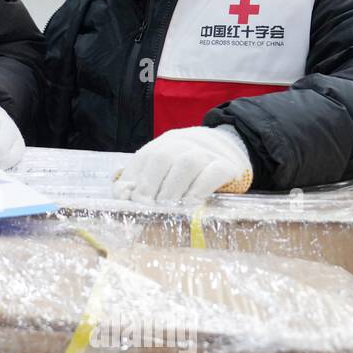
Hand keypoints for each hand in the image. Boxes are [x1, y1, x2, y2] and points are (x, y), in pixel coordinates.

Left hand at [112, 125, 251, 203]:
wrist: (230, 147)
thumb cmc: (187, 169)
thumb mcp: (163, 170)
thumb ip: (141, 181)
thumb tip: (122, 196)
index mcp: (162, 144)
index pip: (143, 158)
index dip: (133, 180)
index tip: (131, 201)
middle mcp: (182, 144)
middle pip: (162, 158)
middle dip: (151, 186)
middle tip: (148, 208)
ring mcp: (206, 153)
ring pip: (187, 163)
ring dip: (173, 189)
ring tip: (168, 208)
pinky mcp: (227, 165)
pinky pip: (214, 173)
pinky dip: (200, 189)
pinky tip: (192, 204)